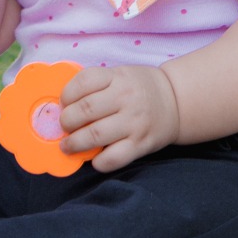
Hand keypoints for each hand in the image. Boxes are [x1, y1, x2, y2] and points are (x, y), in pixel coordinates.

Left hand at [58, 65, 181, 172]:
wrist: (177, 101)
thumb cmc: (139, 88)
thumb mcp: (120, 75)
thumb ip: (95, 86)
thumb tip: (61, 108)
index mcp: (119, 77)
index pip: (83, 82)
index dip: (66, 96)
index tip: (64, 104)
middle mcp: (127, 98)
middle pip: (84, 111)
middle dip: (66, 122)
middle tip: (65, 127)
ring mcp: (135, 122)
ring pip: (94, 135)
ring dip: (74, 144)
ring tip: (69, 145)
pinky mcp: (141, 144)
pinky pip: (113, 158)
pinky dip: (98, 161)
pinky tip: (94, 157)